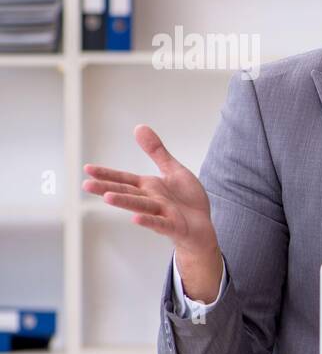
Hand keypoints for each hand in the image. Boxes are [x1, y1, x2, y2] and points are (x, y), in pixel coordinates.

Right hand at [83, 125, 222, 301]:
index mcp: (149, 187)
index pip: (124, 179)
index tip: (87, 169)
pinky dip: (149, 221)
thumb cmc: (186, 199)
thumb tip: (139, 127)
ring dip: (124, 202)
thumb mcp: (173, 170)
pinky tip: (136, 219)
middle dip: (107, 188)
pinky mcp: (174, 226)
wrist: (203, 226)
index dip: (107, 174)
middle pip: (127, 192)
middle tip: (86, 185)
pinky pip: (161, 223)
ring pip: (141, 206)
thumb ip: (156, 152)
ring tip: (107, 198)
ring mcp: (162, 213)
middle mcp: (151, 200)